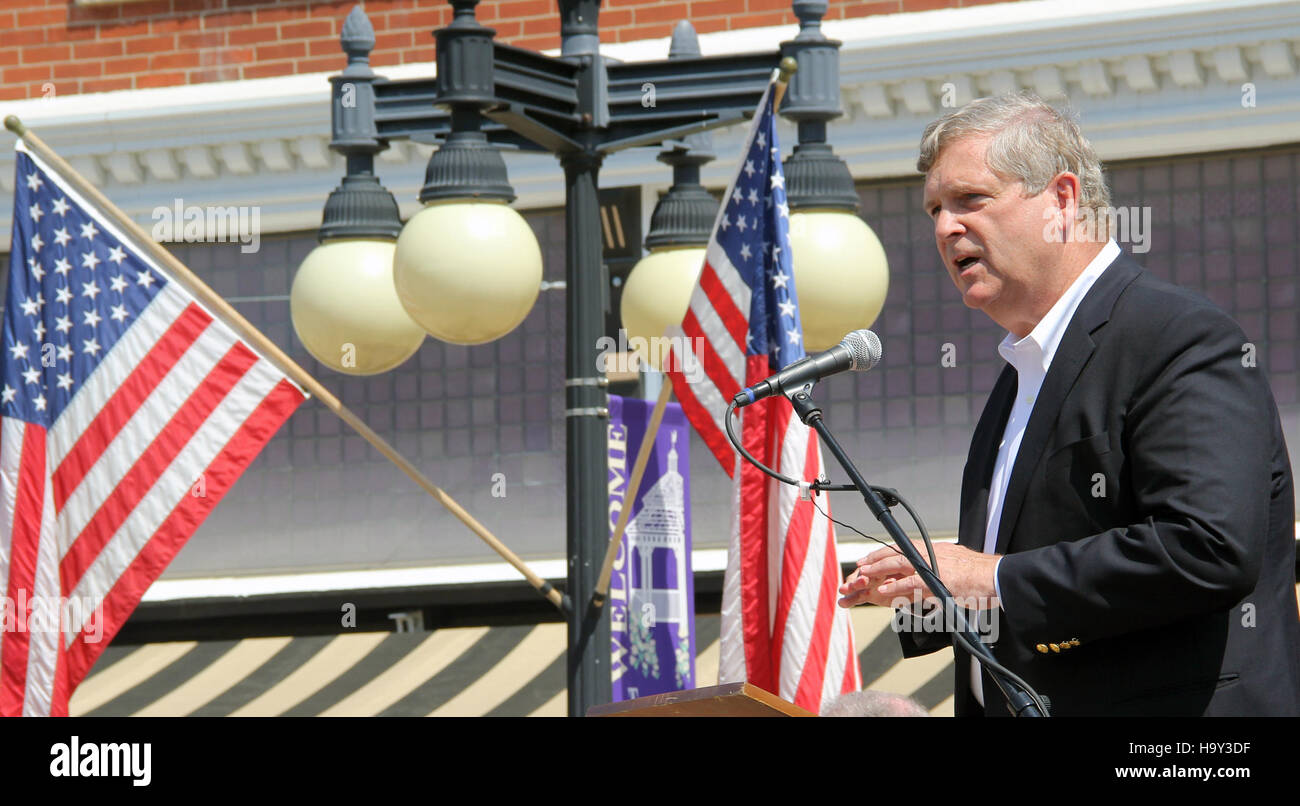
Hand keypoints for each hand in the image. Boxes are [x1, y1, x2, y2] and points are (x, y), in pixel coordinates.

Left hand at [837, 540, 1000, 608]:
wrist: (997, 577)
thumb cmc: (980, 575)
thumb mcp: (955, 564)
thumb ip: (939, 567)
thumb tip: (929, 574)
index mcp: (934, 549)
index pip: (903, 547)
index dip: (884, 552)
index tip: (871, 557)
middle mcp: (931, 554)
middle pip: (896, 552)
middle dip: (876, 558)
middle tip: (860, 564)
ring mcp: (932, 566)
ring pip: (898, 564)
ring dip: (879, 569)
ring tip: (863, 575)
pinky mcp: (936, 580)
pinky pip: (910, 583)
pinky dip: (894, 587)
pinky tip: (882, 591)